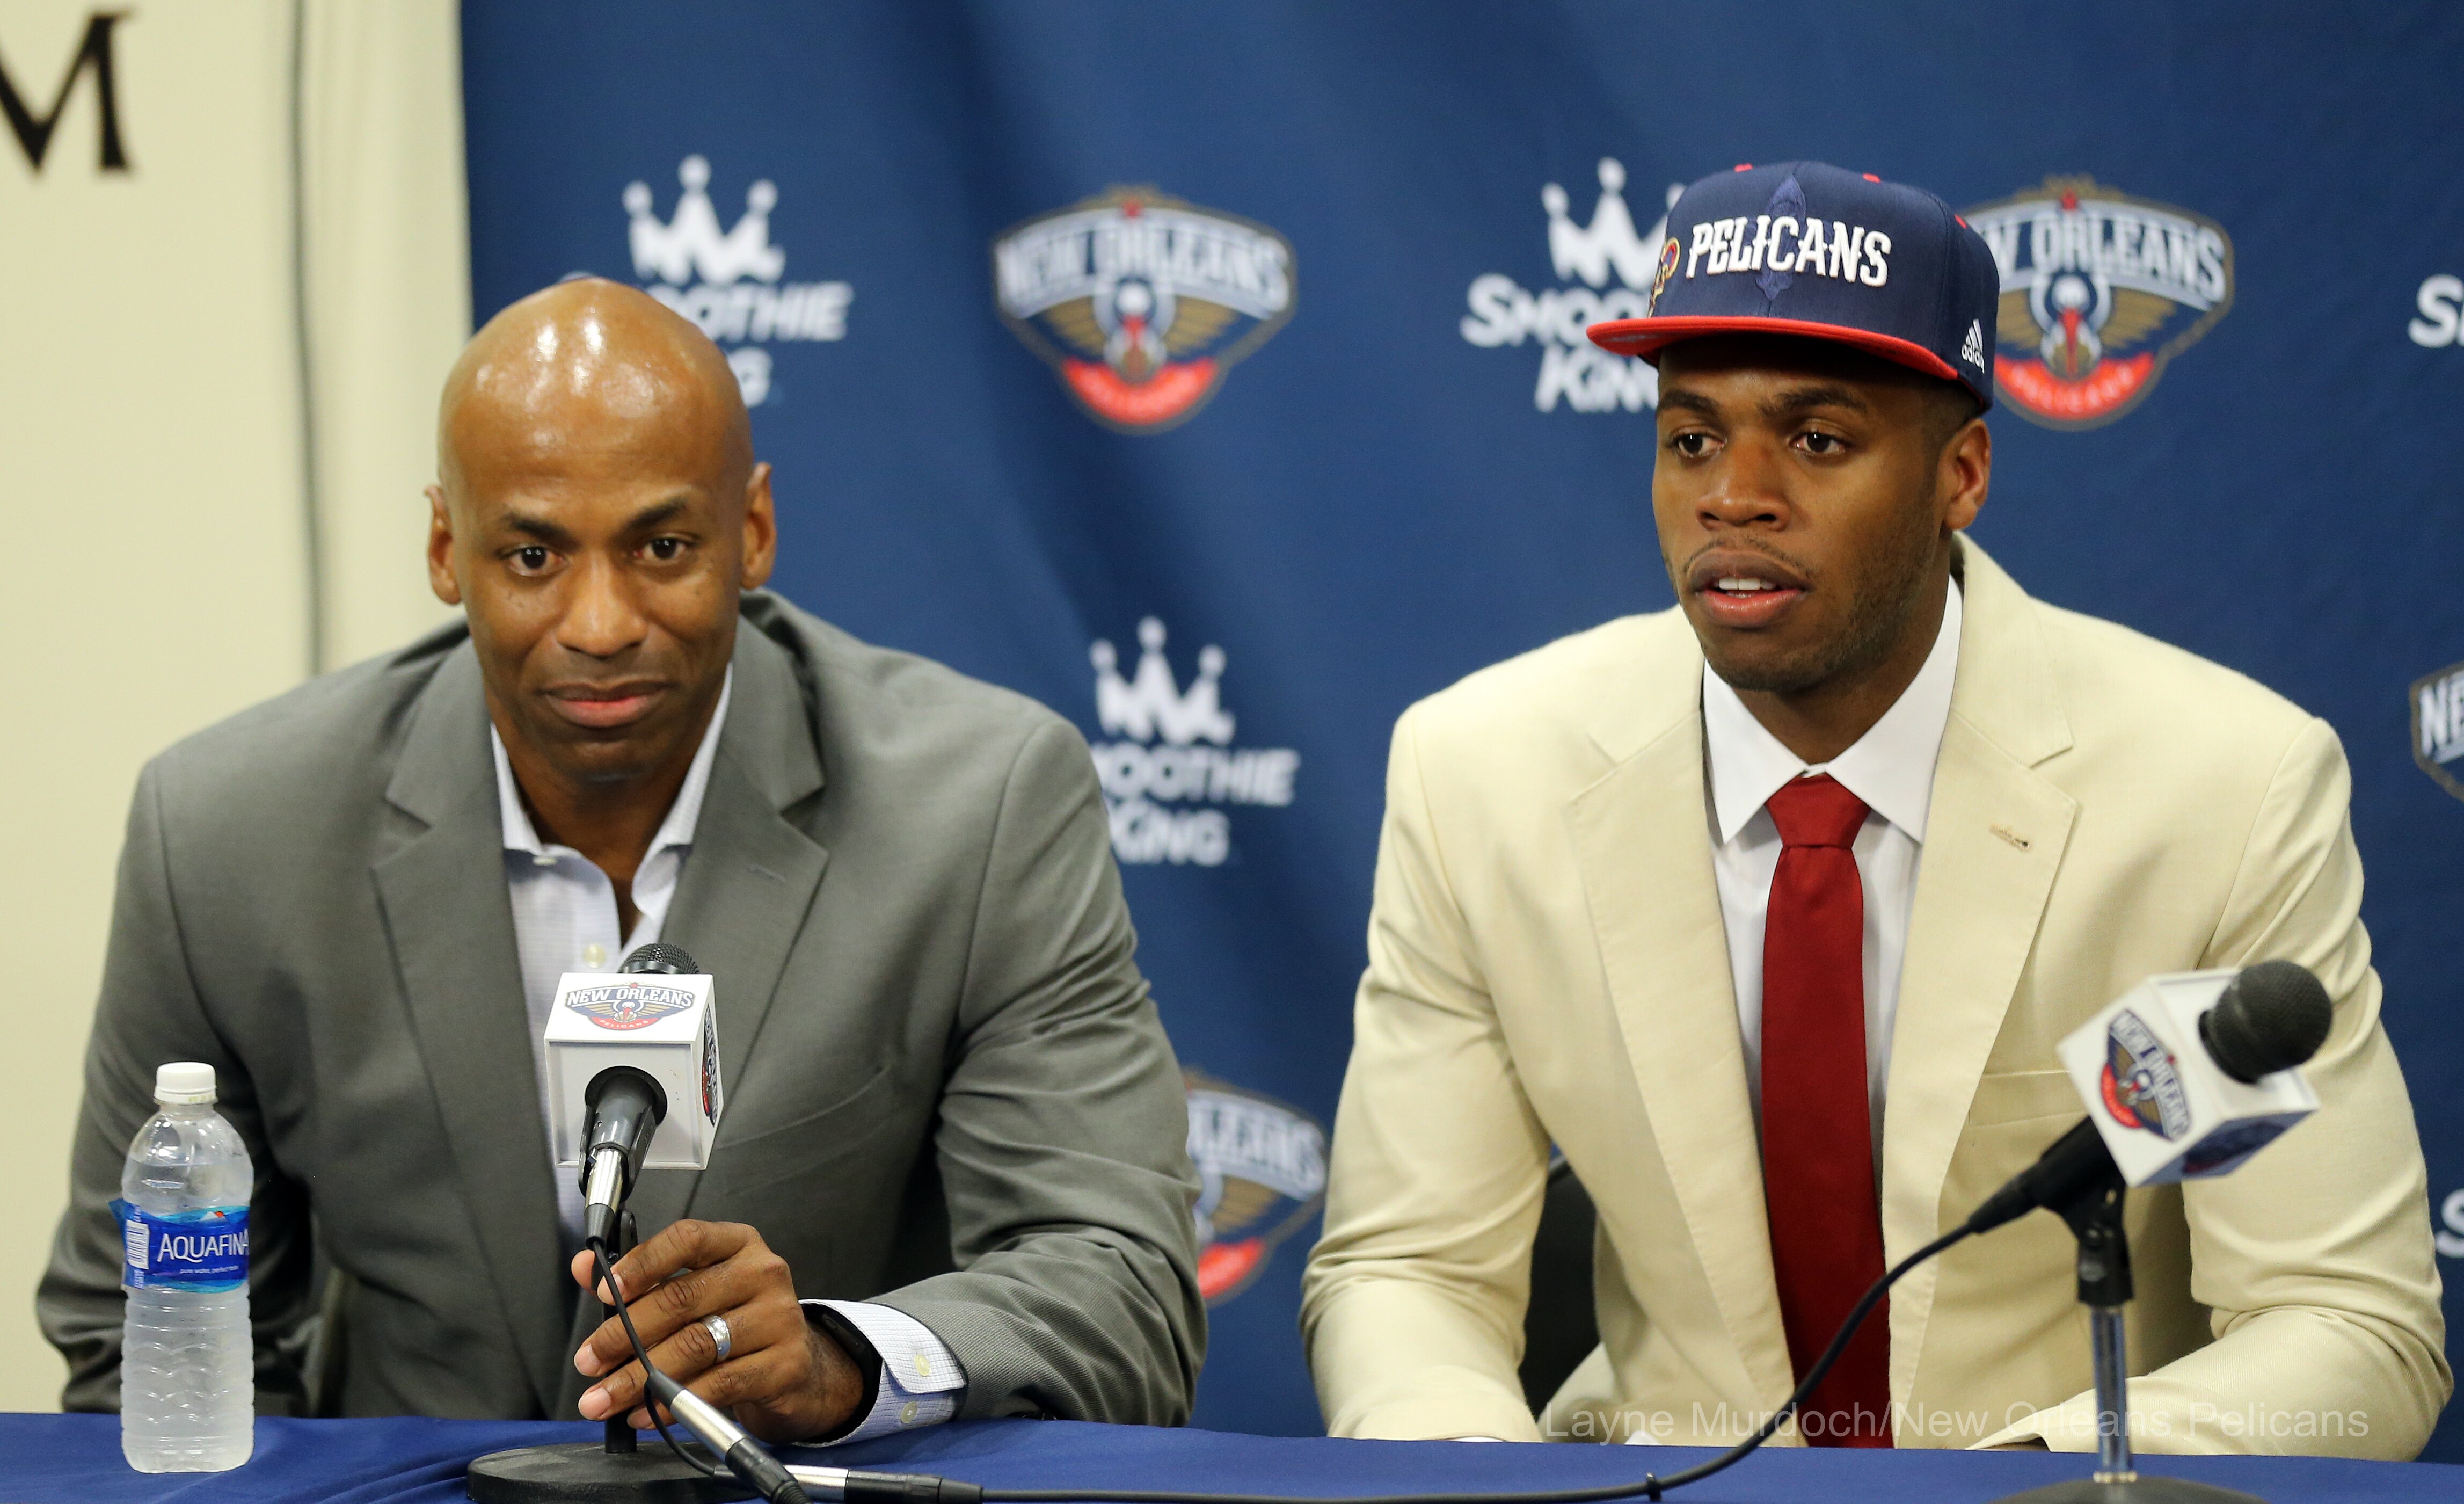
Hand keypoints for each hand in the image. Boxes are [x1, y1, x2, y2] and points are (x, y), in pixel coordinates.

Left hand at [570, 1219, 865, 1442]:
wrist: (795, 1366)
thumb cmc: (735, 1320)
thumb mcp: (692, 1289)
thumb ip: (640, 1278)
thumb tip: (584, 1268)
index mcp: (737, 1244)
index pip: (687, 1239)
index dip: (642, 1264)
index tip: (606, 1293)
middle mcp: (762, 1273)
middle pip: (682, 1299)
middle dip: (624, 1334)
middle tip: (589, 1361)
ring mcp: (778, 1318)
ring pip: (695, 1346)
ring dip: (640, 1377)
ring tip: (604, 1397)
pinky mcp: (785, 1363)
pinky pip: (719, 1385)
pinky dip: (674, 1403)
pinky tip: (646, 1413)